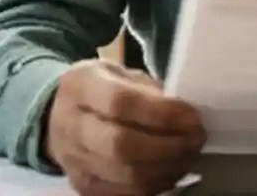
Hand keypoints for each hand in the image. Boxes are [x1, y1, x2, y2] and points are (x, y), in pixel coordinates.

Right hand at [44, 59, 205, 195]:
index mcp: (80, 86)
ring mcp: (74, 161)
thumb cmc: (101, 88)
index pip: (121, 103)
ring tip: (191, 154)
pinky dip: (156, 184)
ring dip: (168, 168)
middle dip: (169, 146)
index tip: (192, 116)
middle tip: (197, 138)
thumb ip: (148, 89)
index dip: (162, 113)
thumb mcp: (120, 72)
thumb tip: (184, 114)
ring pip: (126, 175)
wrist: (58, 116)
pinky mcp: (84, 186)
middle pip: (121, 146)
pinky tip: (174, 169)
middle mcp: (71, 125)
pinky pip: (125, 193)